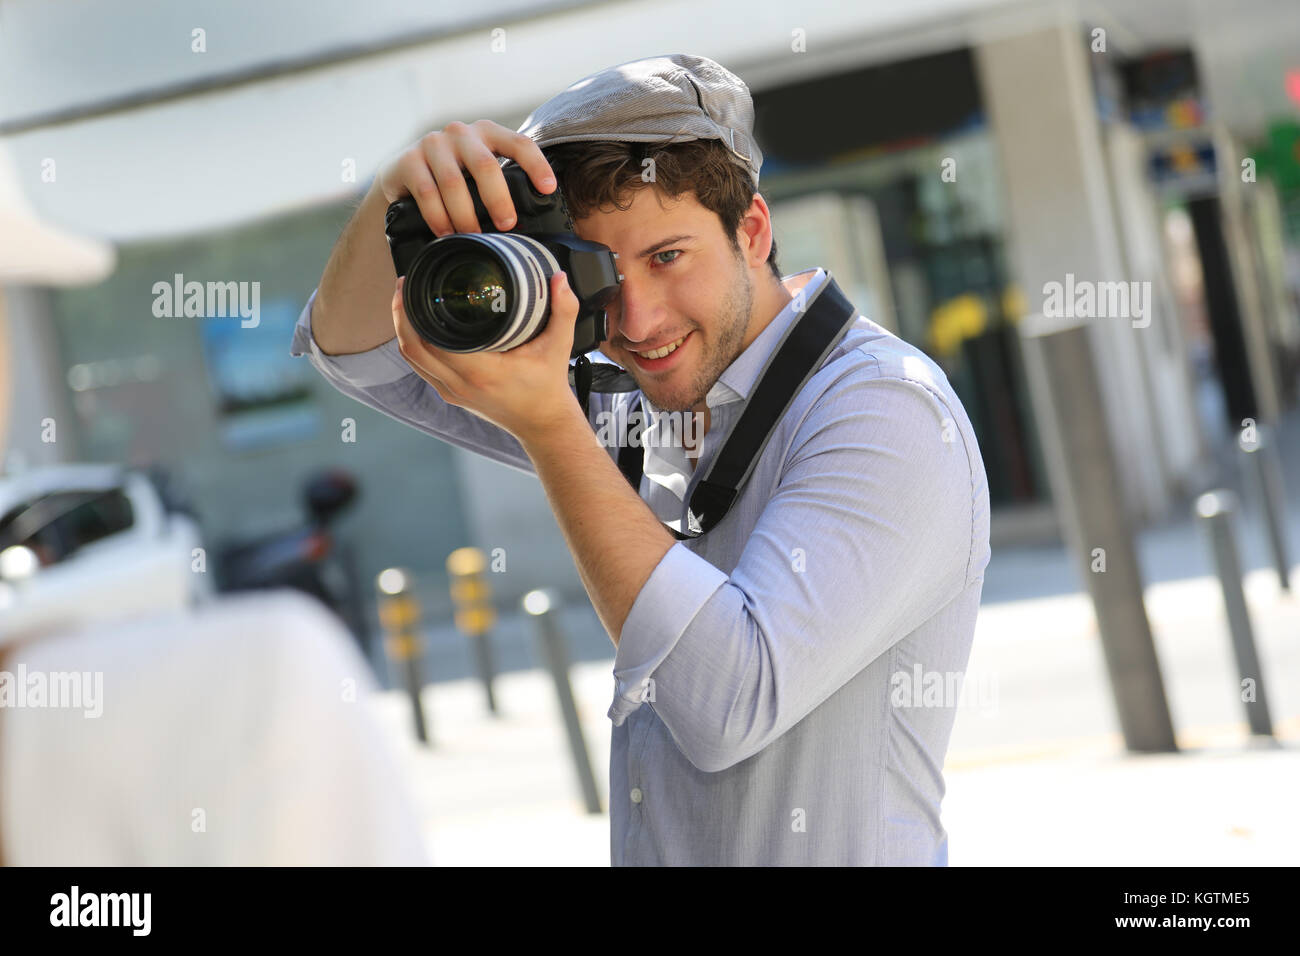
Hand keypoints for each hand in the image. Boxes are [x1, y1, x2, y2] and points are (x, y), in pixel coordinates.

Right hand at [377, 119, 555, 235]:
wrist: (402, 174)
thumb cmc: (452, 178)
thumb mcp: (478, 175)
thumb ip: (500, 186)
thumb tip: (532, 225)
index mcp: (487, 133)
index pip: (519, 143)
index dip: (536, 165)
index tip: (549, 189)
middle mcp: (461, 133)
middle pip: (486, 166)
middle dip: (498, 200)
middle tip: (506, 226)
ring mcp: (433, 144)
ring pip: (454, 183)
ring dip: (466, 216)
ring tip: (473, 237)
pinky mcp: (408, 160)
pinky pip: (427, 192)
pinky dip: (439, 218)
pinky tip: (446, 233)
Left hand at [392, 270, 583, 440]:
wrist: (542, 423)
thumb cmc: (547, 387)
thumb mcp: (559, 346)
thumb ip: (564, 310)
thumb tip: (560, 278)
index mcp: (481, 371)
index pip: (431, 341)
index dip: (413, 312)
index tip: (413, 286)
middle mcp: (461, 384)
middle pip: (412, 348)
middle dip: (401, 314)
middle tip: (404, 285)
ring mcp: (452, 391)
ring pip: (412, 359)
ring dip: (403, 330)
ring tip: (405, 300)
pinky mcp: (451, 394)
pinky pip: (421, 367)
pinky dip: (413, 346)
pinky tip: (416, 326)